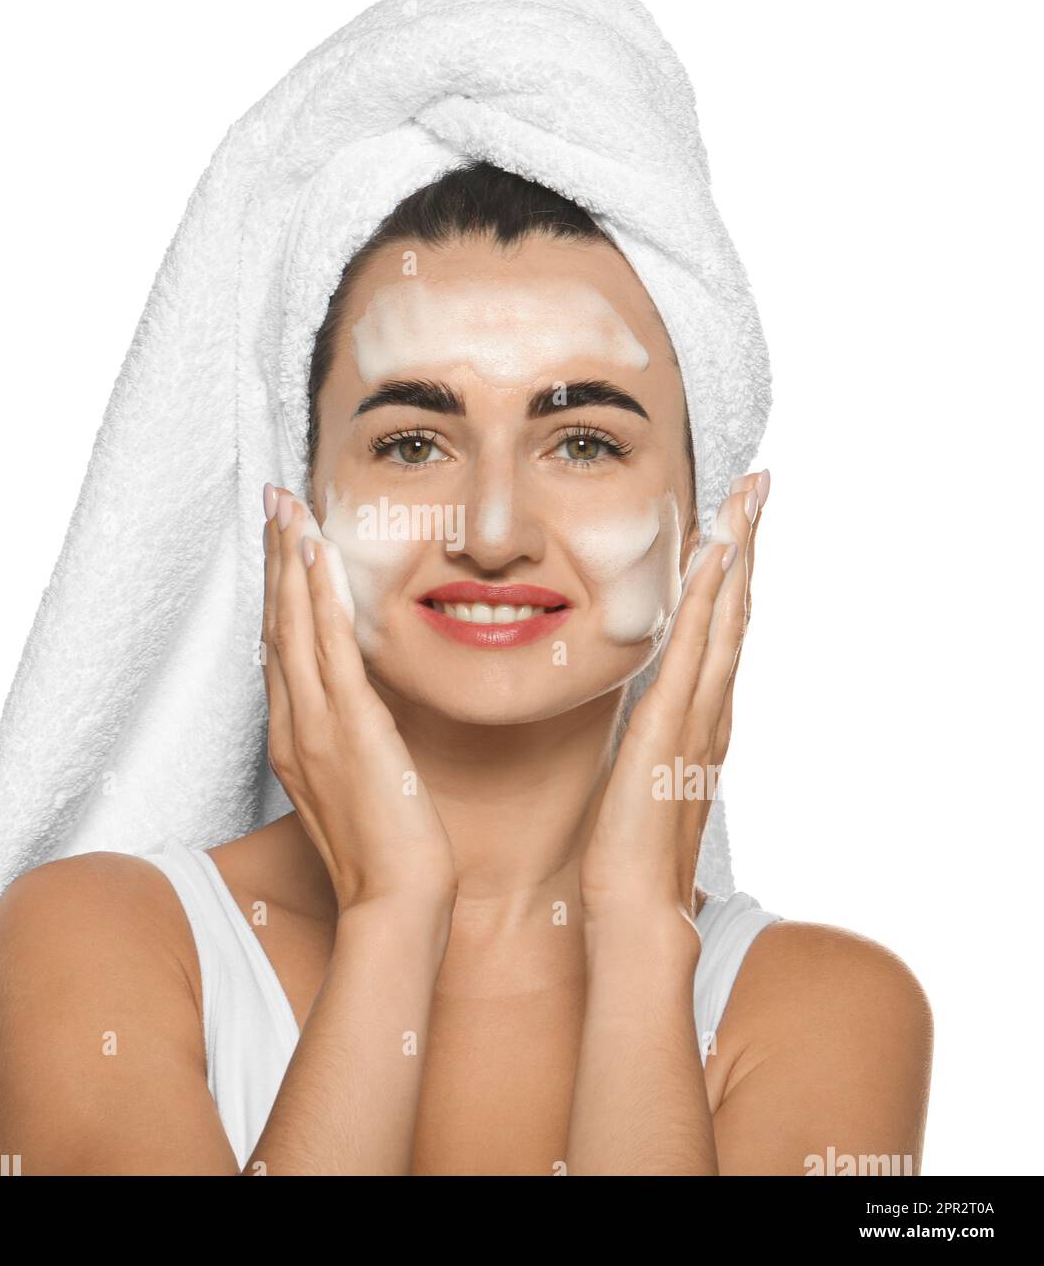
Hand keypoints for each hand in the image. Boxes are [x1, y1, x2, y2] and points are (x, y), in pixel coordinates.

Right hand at [261, 484, 457, 913]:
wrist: (393, 904)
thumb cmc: (384, 853)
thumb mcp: (357, 786)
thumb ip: (349, 741)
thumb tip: (361, 708)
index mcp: (292, 739)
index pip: (278, 648)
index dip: (276, 590)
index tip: (279, 543)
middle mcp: (292, 726)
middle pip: (275, 624)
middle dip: (274, 557)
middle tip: (272, 500)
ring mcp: (315, 726)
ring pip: (294, 626)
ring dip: (291, 560)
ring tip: (288, 506)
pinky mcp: (351, 728)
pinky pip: (329, 649)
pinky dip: (319, 597)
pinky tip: (318, 555)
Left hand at [579, 469, 768, 933]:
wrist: (635, 908)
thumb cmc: (631, 851)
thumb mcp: (642, 777)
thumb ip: (651, 741)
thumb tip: (644, 715)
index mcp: (701, 720)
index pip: (723, 631)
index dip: (735, 573)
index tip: (739, 522)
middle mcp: (711, 710)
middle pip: (738, 610)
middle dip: (750, 543)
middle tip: (761, 483)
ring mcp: (697, 717)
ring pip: (728, 618)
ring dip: (739, 553)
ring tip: (749, 496)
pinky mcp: (671, 727)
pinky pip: (696, 649)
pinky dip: (711, 599)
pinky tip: (717, 555)